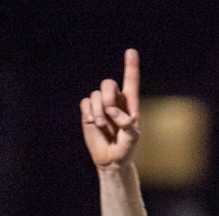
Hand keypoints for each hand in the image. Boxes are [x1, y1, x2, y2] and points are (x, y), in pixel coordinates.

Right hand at [80, 48, 140, 169]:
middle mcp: (115, 102)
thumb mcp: (132, 139)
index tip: (131, 51)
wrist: (111, 161)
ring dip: (98, 110)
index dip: (130, 66)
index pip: (130, 81)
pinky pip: (85, 102)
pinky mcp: (89, 112)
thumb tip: (115, 113)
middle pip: (108, 83)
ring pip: (95, 94)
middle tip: (109, 111)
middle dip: (107, 95)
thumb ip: (128, 125)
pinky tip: (93, 123)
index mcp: (130, 104)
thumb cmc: (126, 149)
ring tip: (102, 125)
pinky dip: (89, 112)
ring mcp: (101, 106)